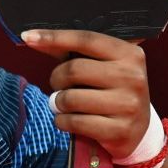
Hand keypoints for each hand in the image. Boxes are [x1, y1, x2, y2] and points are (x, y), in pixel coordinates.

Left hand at [21, 29, 149, 159]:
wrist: (139, 131)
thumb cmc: (109, 90)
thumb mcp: (98, 66)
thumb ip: (68, 51)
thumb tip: (32, 38)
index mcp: (129, 54)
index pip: (86, 39)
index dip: (55, 37)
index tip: (28, 37)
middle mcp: (133, 77)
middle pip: (74, 70)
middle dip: (57, 78)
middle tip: (59, 85)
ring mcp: (129, 105)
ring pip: (70, 99)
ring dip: (58, 103)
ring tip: (65, 104)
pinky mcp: (120, 130)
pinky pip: (74, 122)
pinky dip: (62, 121)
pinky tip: (69, 120)